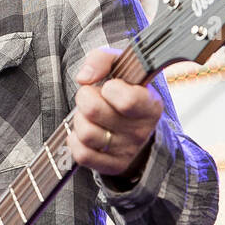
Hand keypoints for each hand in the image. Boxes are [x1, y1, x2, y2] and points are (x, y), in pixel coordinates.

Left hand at [70, 46, 162, 179]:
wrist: (137, 127)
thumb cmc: (126, 91)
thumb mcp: (121, 66)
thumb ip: (102, 58)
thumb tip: (84, 78)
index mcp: (150, 105)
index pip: (127, 100)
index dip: (109, 89)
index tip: (110, 86)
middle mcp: (141, 131)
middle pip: (94, 111)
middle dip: (84, 98)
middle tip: (90, 97)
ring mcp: (126, 151)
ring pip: (86, 133)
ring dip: (79, 120)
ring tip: (88, 116)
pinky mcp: (112, 166)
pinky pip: (81, 155)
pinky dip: (75, 140)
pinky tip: (83, 132)